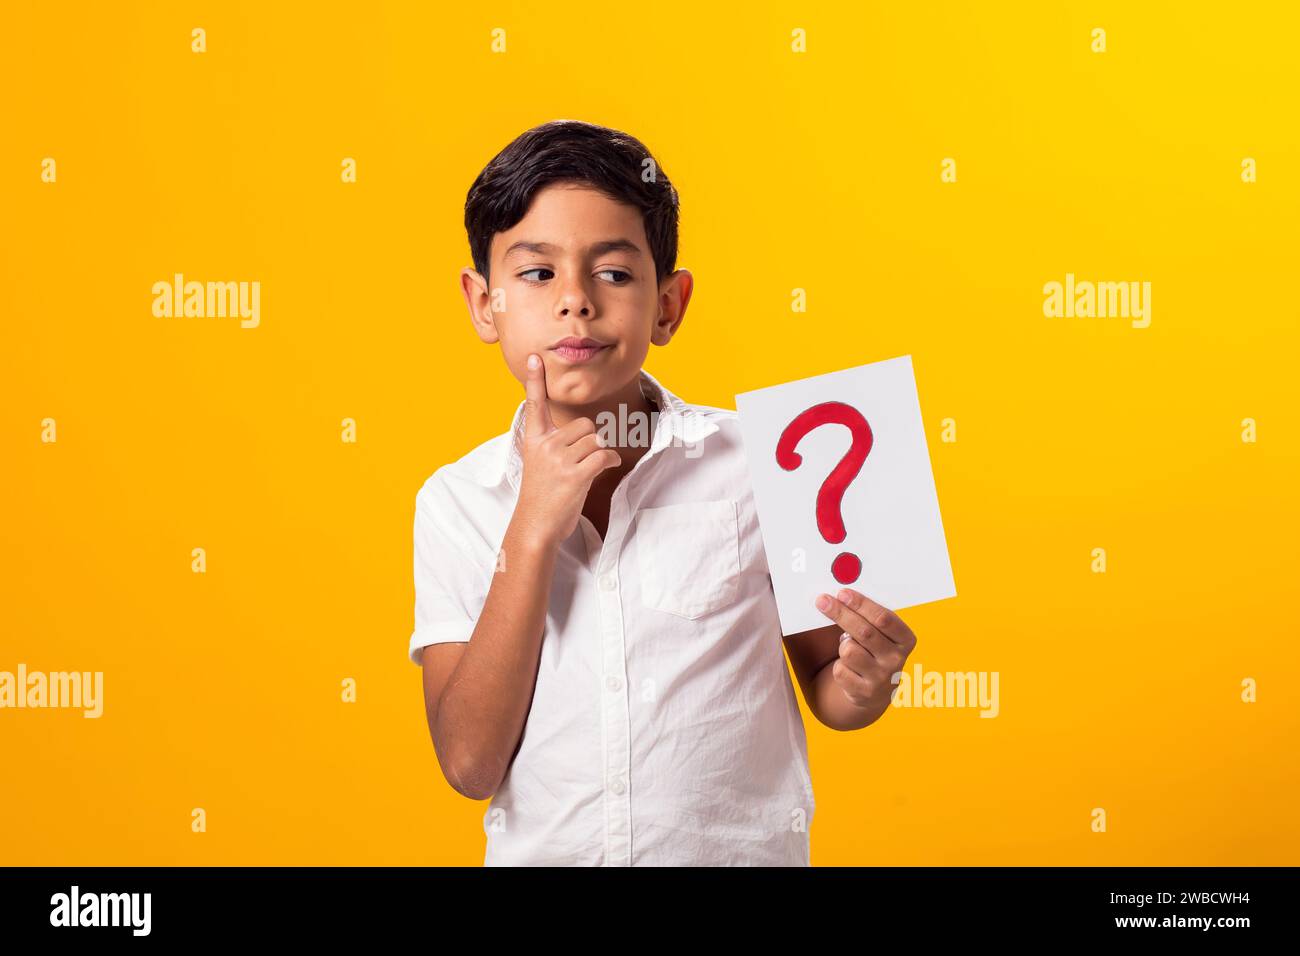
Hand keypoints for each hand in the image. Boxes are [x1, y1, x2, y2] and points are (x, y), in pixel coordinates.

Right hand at [512, 353, 621, 547]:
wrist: (535, 526)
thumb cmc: (542, 495)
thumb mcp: (539, 464)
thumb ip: (555, 444)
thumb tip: (589, 433)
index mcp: (533, 439)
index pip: (534, 403)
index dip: (535, 379)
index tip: (534, 357)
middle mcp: (545, 445)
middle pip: (584, 425)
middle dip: (589, 441)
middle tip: (578, 462)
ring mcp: (559, 460)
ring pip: (595, 440)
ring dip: (598, 454)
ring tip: (584, 471)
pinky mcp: (574, 475)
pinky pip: (603, 455)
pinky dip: (608, 462)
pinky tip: (601, 470)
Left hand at [814, 588, 917, 708]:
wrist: (878, 691)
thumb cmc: (877, 652)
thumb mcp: (883, 635)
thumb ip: (869, 617)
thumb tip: (841, 597)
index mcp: (906, 640)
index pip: (884, 618)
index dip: (861, 604)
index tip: (842, 593)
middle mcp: (896, 660)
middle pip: (864, 632)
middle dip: (841, 613)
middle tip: (823, 601)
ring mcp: (881, 678)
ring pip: (848, 650)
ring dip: (843, 645)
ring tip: (850, 649)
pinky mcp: (863, 692)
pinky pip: (840, 670)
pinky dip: (839, 665)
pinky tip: (849, 668)